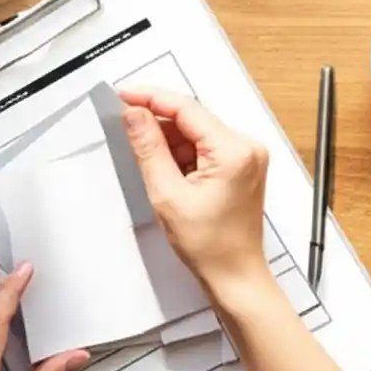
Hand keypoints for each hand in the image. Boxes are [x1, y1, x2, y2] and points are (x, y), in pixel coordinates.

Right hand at [120, 87, 270, 293]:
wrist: (234, 275)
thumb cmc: (211, 246)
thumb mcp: (167, 194)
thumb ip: (148, 148)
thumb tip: (135, 115)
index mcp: (233, 150)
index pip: (186, 107)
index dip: (150, 98)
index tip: (124, 95)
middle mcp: (246, 147)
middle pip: (192, 118)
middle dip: (158, 125)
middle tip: (129, 134)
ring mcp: (246, 156)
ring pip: (197, 133)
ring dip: (171, 144)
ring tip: (158, 176)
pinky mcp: (241, 166)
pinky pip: (206, 148)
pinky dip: (184, 156)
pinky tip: (173, 178)